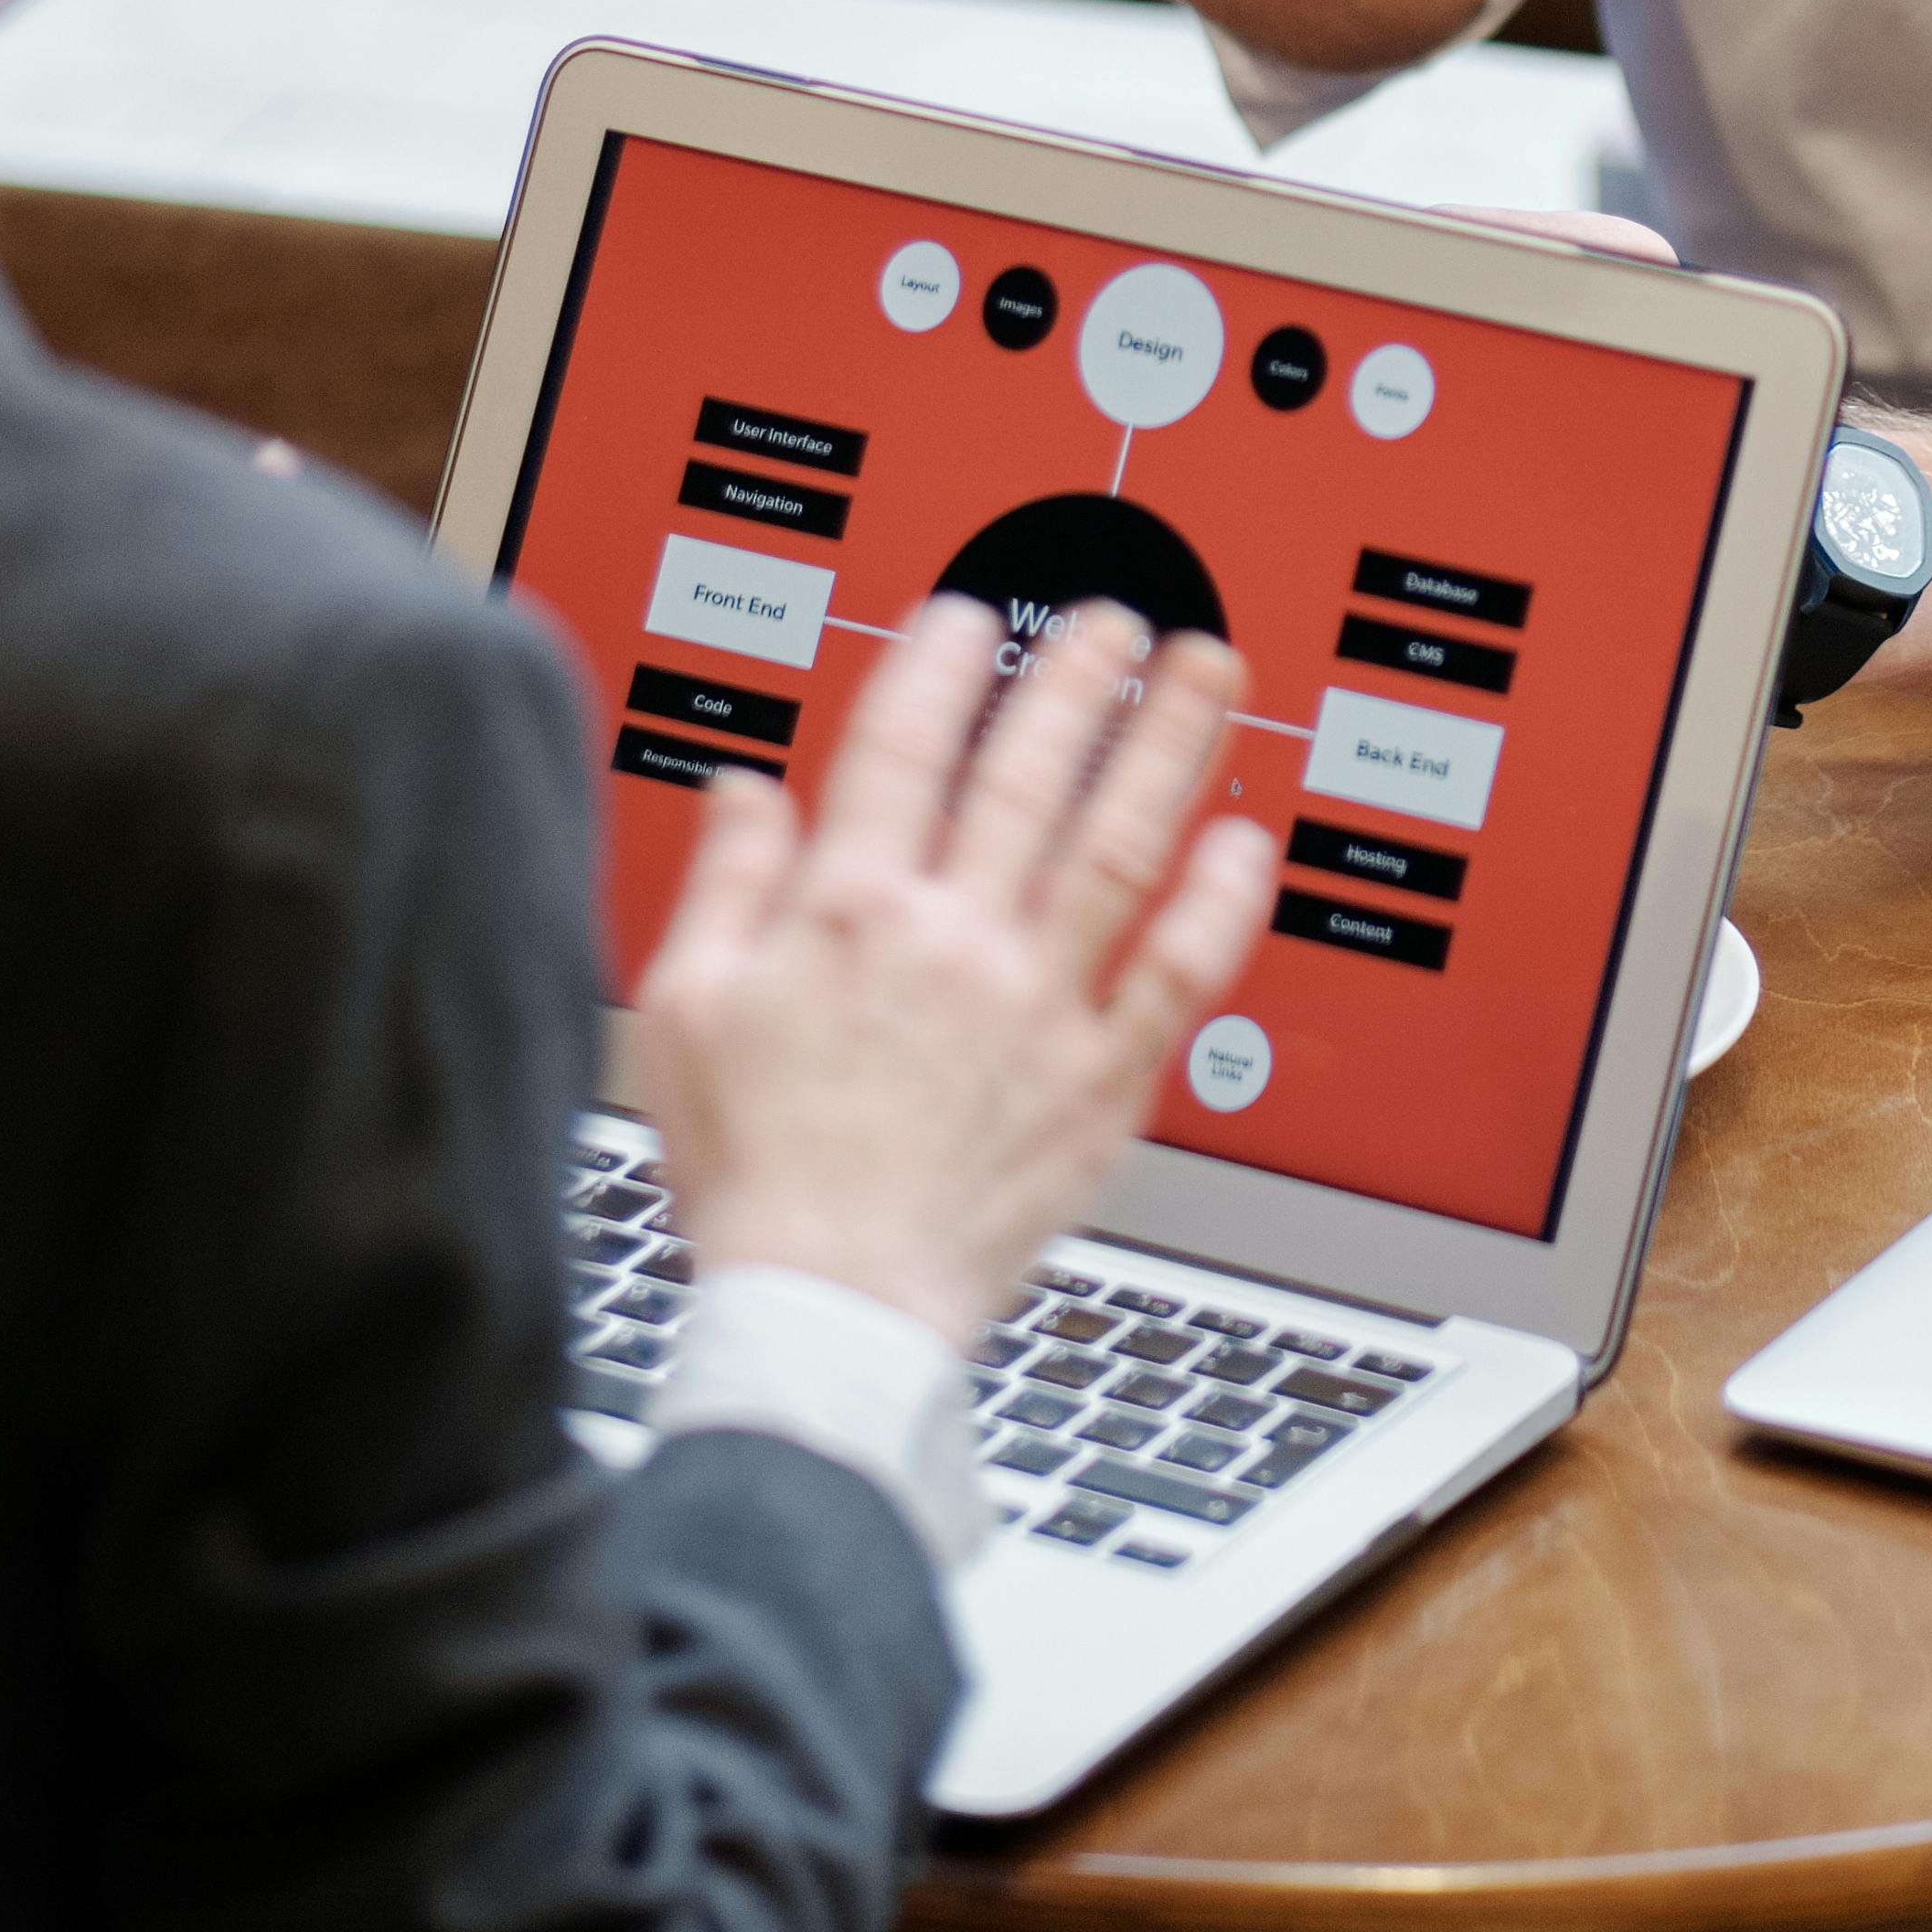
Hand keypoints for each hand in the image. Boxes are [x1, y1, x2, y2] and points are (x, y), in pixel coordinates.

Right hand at [635, 593, 1279, 1345]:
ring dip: (1170, 746)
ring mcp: (1037, 1007)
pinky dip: (1220, 904)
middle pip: (1030, 775)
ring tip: (1208, 673)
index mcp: (848, 914)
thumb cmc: (756, 1175)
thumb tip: (744, 792)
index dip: (938, 666)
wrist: (829, 1312)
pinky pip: (1177, 975)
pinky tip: (1247, 843)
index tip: (970, 619)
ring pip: (1120, 844)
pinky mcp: (1098, 1081)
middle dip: (1077, 680)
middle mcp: (953, 942)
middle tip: (1116, 619)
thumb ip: (725, 885)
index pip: (902, 749)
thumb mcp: (684, 1011)